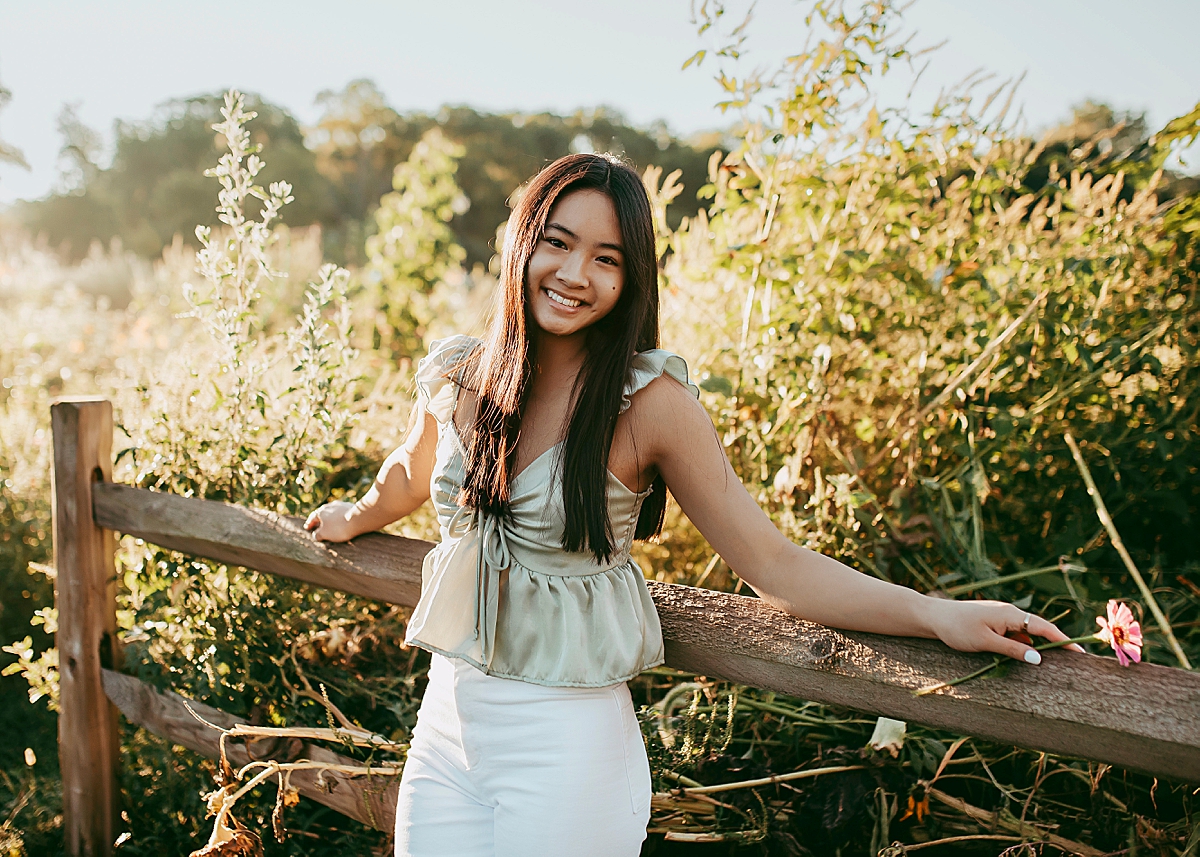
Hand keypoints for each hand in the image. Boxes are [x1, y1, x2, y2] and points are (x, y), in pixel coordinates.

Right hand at [304, 501, 358, 542]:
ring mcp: (341, 505)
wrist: (358, 519)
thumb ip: (317, 534)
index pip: (312, 517)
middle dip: (320, 521)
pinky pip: (343, 513)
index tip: (307, 528)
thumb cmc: (339, 527)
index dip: (309, 523)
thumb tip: (316, 535)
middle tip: (318, 527)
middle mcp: (330, 505)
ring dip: (331, 519)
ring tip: (331, 526)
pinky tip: (343, 523)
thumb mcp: (325, 534)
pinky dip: (340, 518)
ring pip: (333, 513)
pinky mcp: (351, 507)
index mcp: (321, 511)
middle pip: (323, 514)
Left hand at [925, 598, 1084, 663]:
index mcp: (1010, 614)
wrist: (933, 617)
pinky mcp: (993, 622)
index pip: (1044, 628)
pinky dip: (1021, 646)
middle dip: (1055, 645)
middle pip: (1039, 630)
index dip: (1064, 641)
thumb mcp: (985, 642)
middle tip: (1073, 664)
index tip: (1081, 654)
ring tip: (1053, 665)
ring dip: (1036, 647)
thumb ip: (1012, 650)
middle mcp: (1010, 613)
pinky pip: (1014, 635)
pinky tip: (1025, 658)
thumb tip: (1039, 659)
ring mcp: (1001, 617)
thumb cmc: (957, 628)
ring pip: (1026, 634)